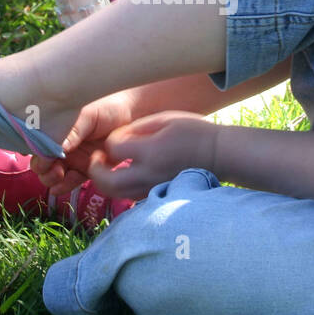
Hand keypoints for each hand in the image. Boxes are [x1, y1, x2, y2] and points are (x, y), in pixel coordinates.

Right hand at [31, 91, 137, 195]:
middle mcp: (62, 145)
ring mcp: (74, 158)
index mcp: (57, 130)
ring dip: (53, 180)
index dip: (39, 155)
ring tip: (61, 176)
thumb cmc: (107, 106)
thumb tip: (60, 147)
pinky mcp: (88, 169)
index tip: (46, 160)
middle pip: (42, 164)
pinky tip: (65, 184)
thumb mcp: (87, 114)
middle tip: (56, 170)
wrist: (133, 113)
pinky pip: (72, 181)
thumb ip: (73, 130)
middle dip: (44, 171)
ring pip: (54, 176)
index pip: (39, 147)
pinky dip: (66, 185)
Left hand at [82, 110, 218, 200]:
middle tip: (96, 159)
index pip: (113, 149)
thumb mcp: (164, 119)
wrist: (218, 154)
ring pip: (116, 194)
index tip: (117, 137)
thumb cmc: (193, 131)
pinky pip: (129, 195)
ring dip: (105, 181)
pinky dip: (120, 187)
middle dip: (95, 170)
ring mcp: (153, 187)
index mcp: (151, 151)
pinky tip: (125, 173)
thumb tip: (114, 139)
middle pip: (107, 182)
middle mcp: (149, 174)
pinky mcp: (158, 193)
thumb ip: (136, 128)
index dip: (109, 142)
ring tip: (108, 167)